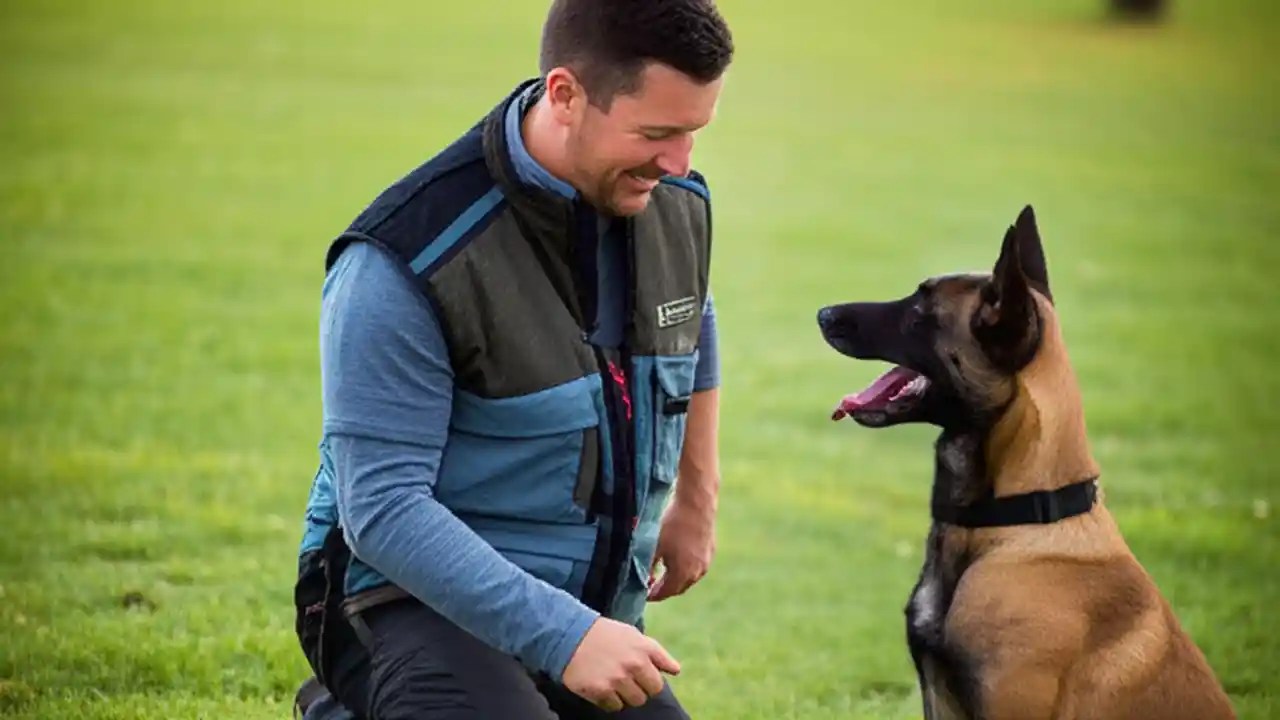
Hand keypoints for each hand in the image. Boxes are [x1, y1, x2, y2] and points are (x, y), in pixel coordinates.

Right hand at [562, 618, 680, 710]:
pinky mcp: (601, 692)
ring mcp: (618, 680)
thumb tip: (676, 671)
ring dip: (627, 695)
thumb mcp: (632, 635)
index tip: (645, 674)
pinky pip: (615, 706)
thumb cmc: (603, 635)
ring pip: (636, 701)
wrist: (569, 636)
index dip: (655, 675)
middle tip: (628, 679)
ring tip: (614, 682)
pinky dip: (610, 700)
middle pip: (653, 691)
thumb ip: (655, 652)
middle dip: (643, 687)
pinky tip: (602, 686)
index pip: (666, 671)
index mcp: (644, 648)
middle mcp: (634, 664)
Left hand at [647, 495, 715, 601]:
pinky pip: (697, 567)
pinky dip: (686, 568)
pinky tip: (678, 558)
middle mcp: (697, 573)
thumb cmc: (672, 525)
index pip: (665, 593)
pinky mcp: (711, 551)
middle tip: (652, 585)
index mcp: (682, 574)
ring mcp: (706, 562)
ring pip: (689, 578)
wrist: (696, 504)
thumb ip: (648, 565)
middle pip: (678, 588)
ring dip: (676, 579)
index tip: (643, 594)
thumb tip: (644, 577)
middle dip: (664, 589)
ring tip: (663, 572)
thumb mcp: (655, 546)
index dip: (653, 595)